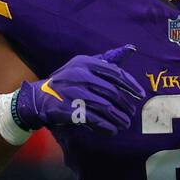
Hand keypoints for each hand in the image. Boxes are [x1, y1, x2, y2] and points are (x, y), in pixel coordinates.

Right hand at [15, 45, 144, 133]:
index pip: (115, 73)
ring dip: (119, 118)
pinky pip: (94, 119)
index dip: (131, 85)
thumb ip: (106, 60)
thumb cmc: (67, 81)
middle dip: (125, 105)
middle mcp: (79, 75)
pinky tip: (112, 130)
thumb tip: (131, 49)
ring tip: (125, 123)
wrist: (39, 98)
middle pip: (112, 92)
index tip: (140, 95)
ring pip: (105, 107)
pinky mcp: (69, 110)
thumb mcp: (82, 65)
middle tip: (131, 114)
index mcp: (85, 63)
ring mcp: (73, 93)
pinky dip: (106, 126)